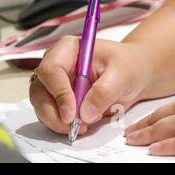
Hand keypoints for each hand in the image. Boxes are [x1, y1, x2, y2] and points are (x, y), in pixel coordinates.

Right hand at [29, 37, 154, 134]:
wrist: (134, 73)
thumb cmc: (127, 65)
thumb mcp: (122, 74)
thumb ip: (104, 92)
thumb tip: (86, 113)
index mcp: (68, 49)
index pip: (51, 69)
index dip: (58, 92)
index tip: (71, 113)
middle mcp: (57, 65)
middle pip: (40, 90)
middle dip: (54, 113)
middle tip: (74, 126)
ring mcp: (55, 83)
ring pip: (42, 106)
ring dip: (58, 122)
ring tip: (84, 126)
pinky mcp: (58, 100)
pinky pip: (51, 115)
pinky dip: (63, 125)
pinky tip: (82, 125)